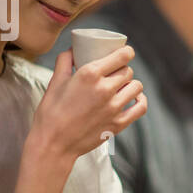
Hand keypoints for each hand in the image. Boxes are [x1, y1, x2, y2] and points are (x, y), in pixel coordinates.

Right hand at [31, 47, 145, 159]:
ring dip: (132, 84)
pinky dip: (140, 100)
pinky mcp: (119, 123)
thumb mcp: (55, 81)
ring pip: (136, 87)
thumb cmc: (51, 112)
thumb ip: (64, 61)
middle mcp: (104, 89)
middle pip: (128, 71)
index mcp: (89, 74)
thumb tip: (73, 48)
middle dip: (123, 69)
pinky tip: (135, 99)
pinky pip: (141, 107)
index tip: (126, 52)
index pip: (122, 56)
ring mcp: (114, 107)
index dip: (127, 52)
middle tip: (117, 72)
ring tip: (124, 86)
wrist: (53, 143)